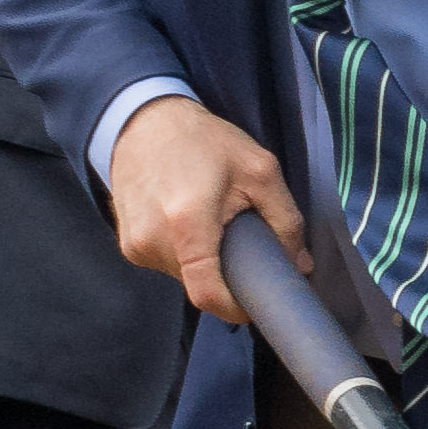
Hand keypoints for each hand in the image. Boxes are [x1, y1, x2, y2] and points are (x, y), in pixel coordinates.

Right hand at [105, 93, 304, 316]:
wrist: (143, 120)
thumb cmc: (205, 141)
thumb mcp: (260, 170)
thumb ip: (286, 221)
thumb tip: (301, 265)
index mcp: (186, 223)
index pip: (208, 295)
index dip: (236, 308)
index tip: (256, 302)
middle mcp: (152, 240)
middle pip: (199, 286)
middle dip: (226, 277)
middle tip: (242, 247)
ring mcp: (134, 244)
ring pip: (182, 277)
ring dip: (205, 264)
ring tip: (214, 227)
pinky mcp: (127, 244)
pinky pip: (165, 264)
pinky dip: (185, 254)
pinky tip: (190, 223)